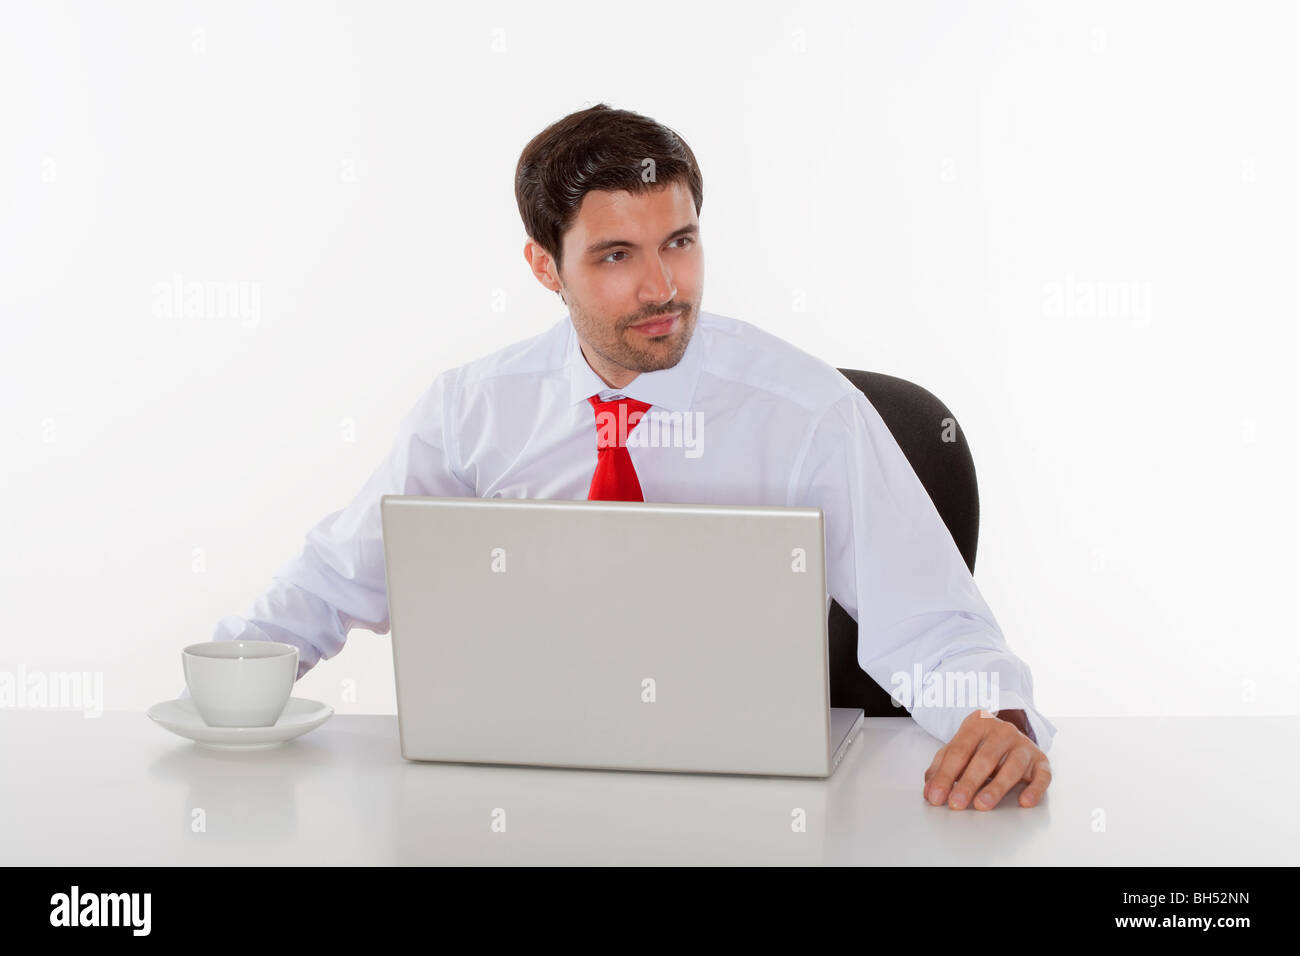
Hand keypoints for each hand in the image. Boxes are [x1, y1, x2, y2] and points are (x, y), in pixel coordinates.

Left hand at [923, 708, 1051, 809]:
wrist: (1011, 733)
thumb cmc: (980, 745)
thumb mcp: (959, 749)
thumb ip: (942, 768)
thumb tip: (930, 791)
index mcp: (978, 725)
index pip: (959, 751)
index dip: (946, 775)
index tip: (936, 796)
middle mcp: (1003, 731)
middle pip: (984, 759)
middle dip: (968, 783)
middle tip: (956, 803)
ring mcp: (1024, 745)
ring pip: (1012, 767)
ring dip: (996, 788)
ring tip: (982, 805)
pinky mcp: (1041, 760)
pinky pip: (1042, 776)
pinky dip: (1034, 789)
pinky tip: (1024, 802)